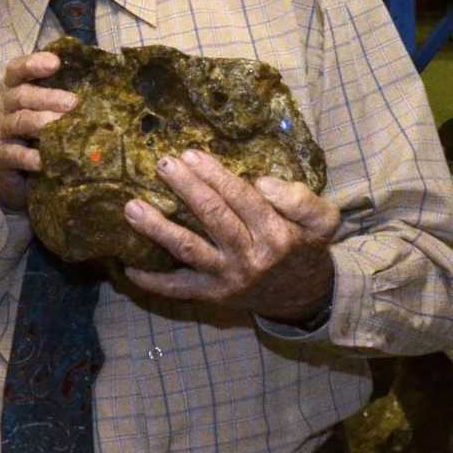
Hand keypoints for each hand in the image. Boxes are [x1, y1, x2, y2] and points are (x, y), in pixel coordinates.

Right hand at [0, 50, 78, 212]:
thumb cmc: (34, 127)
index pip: (17, 69)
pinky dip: (29, 157)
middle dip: (48, 97)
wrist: (8, 165)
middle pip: (22, 95)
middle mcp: (4, 106)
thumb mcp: (44, 106)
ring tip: (63, 126)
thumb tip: (106, 80)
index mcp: (14, 87)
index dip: (33, 64)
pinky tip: (44, 161)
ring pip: (20, 122)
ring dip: (42, 123)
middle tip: (73, 103)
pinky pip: (14, 154)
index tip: (55, 63)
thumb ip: (64, 92)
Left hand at [122, 152, 340, 322]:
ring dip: (157, 228)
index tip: (192, 154)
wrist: (303, 298)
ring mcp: (228, 279)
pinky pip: (178, 289)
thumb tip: (260, 182)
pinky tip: (128, 263)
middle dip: (186, 189)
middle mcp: (250, 257)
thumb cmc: (305, 248)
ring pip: (188, 250)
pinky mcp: (212, 296)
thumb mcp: (323, 220)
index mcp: (277, 234)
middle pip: (213, 217)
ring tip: (132, 207)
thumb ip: (300, 198)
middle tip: (163, 164)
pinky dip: (152, 280)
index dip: (215, 175)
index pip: (242, 198)